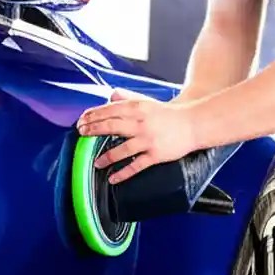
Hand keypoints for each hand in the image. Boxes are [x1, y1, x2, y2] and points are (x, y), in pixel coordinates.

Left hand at [75, 88, 198, 184]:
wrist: (193, 124)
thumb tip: (110, 96)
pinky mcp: (156, 155)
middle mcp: (141, 123)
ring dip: (106, 157)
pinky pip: (136, 166)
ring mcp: (148, 140)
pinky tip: (112, 178)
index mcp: (137, 108)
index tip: (81, 121)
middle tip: (81, 134)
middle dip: (93, 131)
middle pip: (111, 126)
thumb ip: (128, 98)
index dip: (93, 116)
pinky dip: (123, 173)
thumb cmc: (167, 114)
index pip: (109, 110)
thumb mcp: (146, 102)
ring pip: (121, 149)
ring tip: (95, 162)